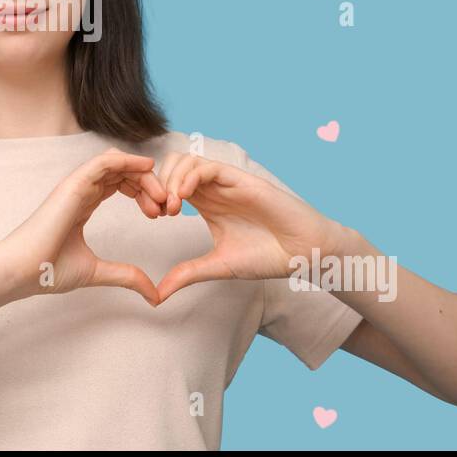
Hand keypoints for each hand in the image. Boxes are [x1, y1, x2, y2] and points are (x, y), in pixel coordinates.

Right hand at [0, 148, 173, 306]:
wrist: (22, 271)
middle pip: (123, 172)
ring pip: (117, 163)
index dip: (144, 193)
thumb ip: (126, 276)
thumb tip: (154, 294)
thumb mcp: (98, 271)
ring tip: (160, 194)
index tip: (159, 214)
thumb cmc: (47, 270)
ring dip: (143, 174)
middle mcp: (81, 191)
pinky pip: (104, 161)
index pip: (120, 185)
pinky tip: (146, 167)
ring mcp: (76, 185)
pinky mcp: (74, 184)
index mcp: (84, 204)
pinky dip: (128, 160)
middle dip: (149, 184)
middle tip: (166, 206)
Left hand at [151, 152, 347, 303]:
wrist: (304, 254)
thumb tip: (157, 294)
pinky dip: (189, 177)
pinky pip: (209, 167)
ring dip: (171, 180)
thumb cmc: (267, 257)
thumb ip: (188, 274)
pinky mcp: (242, 180)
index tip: (153, 218)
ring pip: (187, 161)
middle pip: (173, 166)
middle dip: (158, 183)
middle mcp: (214, 189)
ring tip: (170, 208)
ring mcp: (227, 182)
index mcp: (206, 204)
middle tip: (158, 210)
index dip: (154, 195)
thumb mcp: (218, 266)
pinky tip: (183, 199)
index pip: (170, 184)